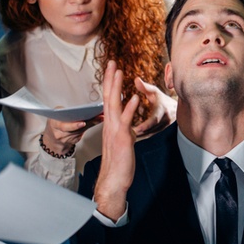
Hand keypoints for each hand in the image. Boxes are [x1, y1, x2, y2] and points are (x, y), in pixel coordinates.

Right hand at [41, 112, 103, 155]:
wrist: (53, 137)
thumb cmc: (55, 121)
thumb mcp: (55, 114)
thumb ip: (64, 111)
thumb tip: (80, 108)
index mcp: (54, 125)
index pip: (64, 126)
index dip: (73, 125)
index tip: (82, 123)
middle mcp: (61, 134)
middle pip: (77, 129)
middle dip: (89, 122)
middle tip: (99, 117)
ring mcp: (69, 138)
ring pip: (83, 130)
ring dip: (94, 122)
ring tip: (102, 115)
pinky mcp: (76, 139)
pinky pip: (85, 131)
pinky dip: (92, 124)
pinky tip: (100, 119)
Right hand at [94, 61, 139, 220]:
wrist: (113, 181)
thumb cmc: (118, 164)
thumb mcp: (122, 142)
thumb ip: (124, 131)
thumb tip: (128, 126)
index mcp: (110, 124)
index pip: (108, 99)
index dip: (110, 83)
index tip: (112, 69)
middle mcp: (110, 125)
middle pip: (108, 97)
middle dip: (110, 78)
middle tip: (111, 62)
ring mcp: (115, 131)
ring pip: (114, 104)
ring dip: (117, 87)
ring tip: (119, 71)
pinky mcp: (122, 139)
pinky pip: (126, 121)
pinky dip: (130, 108)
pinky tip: (135, 98)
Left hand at [132, 78, 175, 136]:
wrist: (174, 108)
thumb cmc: (161, 98)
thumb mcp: (155, 91)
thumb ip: (145, 87)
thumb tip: (136, 80)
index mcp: (162, 110)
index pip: (155, 119)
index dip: (147, 125)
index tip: (137, 129)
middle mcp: (164, 120)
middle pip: (151, 130)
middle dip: (139, 134)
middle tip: (127, 137)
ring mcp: (162, 128)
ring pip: (149, 135)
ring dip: (138, 138)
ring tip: (126, 141)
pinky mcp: (159, 132)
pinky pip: (148, 136)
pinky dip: (140, 138)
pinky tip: (130, 140)